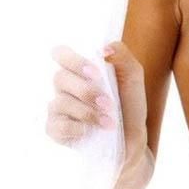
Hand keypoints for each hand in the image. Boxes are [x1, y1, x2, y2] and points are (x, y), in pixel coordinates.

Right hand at [46, 41, 147, 165]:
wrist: (132, 141)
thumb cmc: (130, 106)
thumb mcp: (133, 77)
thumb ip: (121, 55)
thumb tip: (103, 48)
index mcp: (79, 71)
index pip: (60, 53)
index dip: (73, 60)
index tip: (95, 73)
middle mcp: (64, 87)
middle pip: (59, 78)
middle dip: (86, 91)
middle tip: (108, 103)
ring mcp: (58, 109)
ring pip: (59, 102)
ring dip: (88, 112)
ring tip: (109, 122)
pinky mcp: (55, 130)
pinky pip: (56, 125)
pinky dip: (76, 128)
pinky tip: (90, 132)